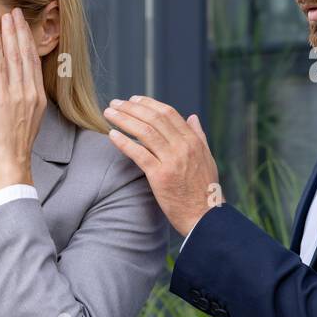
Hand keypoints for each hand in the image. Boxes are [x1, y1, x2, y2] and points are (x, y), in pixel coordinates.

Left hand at [0, 8, 44, 189]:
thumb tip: (19, 90)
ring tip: (5, 16)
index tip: (23, 26)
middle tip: (16, 12)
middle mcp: (31, 93)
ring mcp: (18, 95)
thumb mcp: (26, 119)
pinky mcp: (2, 99)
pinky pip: (0, 69)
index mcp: (38, 97)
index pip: (34, 62)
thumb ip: (24, 102)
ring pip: (15, 57)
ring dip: (9, 34)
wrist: (11, 161)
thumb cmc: (14, 145)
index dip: (29, 42)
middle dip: (21, 31)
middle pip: (27, 54)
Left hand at [103, 96, 222, 235]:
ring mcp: (172, 161)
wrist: (204, 217)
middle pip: (154, 119)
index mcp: (193, 141)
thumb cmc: (203, 189)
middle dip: (131, 108)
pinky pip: (139, 154)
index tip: (133, 99)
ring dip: (124, 119)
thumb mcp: (206, 159)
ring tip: (109, 113)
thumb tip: (193, 117)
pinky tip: (112, 135)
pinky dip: (124, 142)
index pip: (168, 113)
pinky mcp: (160, 176)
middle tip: (115, 103)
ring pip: (145, 132)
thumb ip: (199, 136)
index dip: (148, 104)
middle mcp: (183, 147)